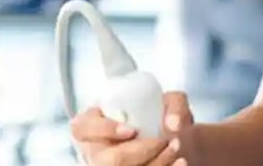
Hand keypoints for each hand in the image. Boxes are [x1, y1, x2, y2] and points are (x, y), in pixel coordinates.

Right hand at [71, 92, 197, 165]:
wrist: (176, 142)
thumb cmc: (162, 118)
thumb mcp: (170, 102)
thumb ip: (176, 105)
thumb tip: (173, 124)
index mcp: (93, 124)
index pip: (82, 128)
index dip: (104, 130)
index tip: (132, 130)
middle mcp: (95, 150)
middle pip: (106, 161)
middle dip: (140, 152)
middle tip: (165, 141)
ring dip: (155, 163)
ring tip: (175, 148)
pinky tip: (179, 162)